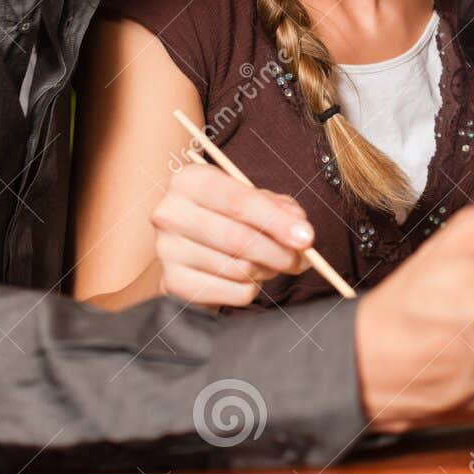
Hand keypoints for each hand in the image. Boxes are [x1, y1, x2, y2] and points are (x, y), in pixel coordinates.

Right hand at [150, 163, 312, 307]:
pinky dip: (251, 288)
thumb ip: (281, 208)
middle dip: (279, 252)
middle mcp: (170, 213)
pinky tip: (248, 277)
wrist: (193, 240)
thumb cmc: (229, 213)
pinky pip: (230, 292)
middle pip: (238, 239)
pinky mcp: (172, 282)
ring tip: (270, 263)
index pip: (239, 202)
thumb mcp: (255, 198)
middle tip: (300, 260)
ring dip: (267, 270)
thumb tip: (300, 230)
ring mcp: (166, 250)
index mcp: (190, 180)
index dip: (277, 221)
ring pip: (238, 269)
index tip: (307, 238)